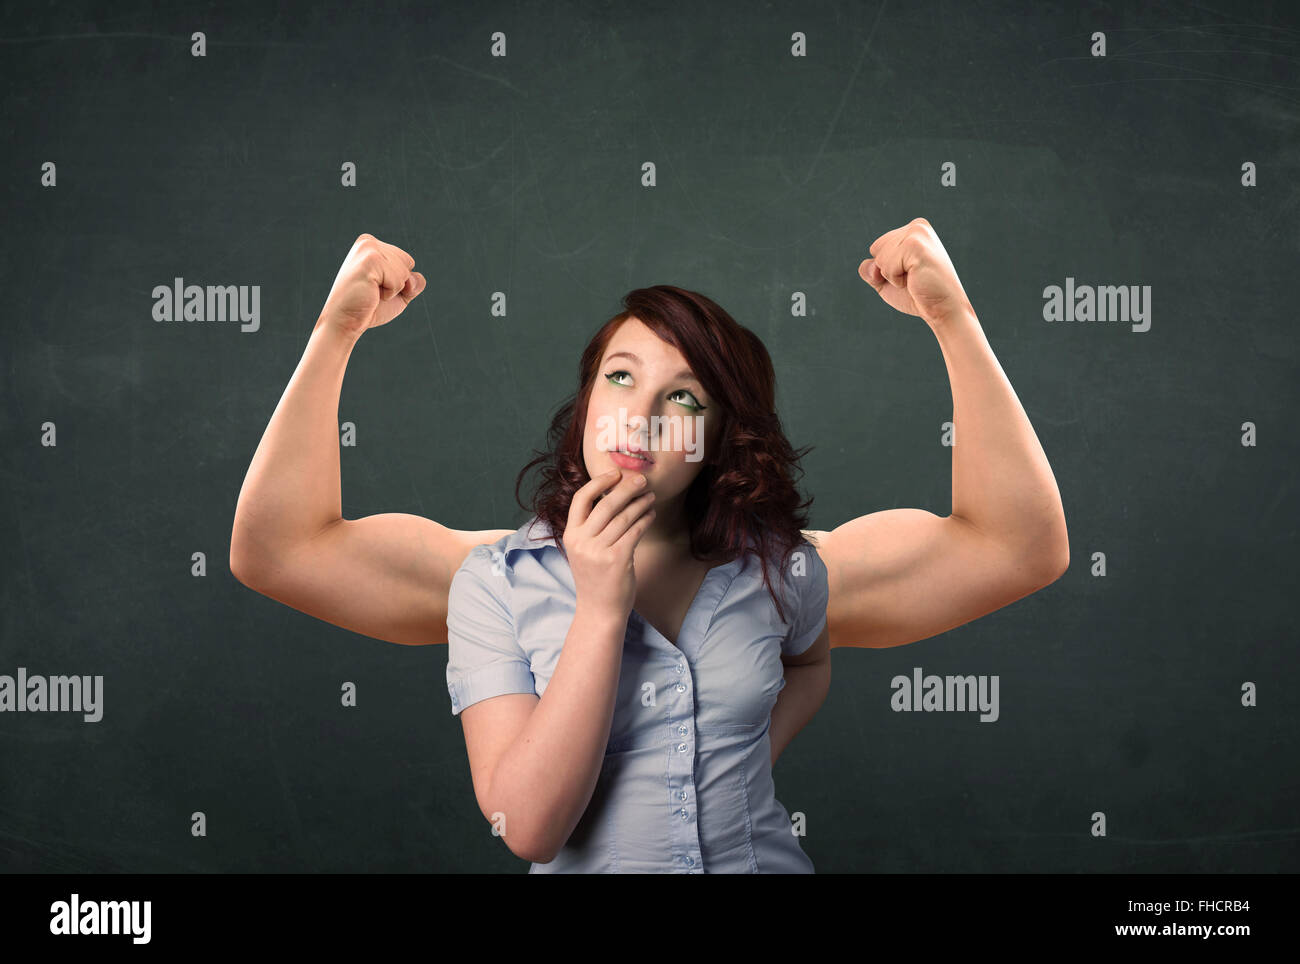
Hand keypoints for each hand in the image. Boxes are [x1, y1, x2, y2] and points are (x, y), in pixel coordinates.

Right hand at [319, 233, 426, 337]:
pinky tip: (370, 292)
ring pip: (405, 271)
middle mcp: (368, 242)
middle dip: (398, 283)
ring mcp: (368, 249)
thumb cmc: (369, 308)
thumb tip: (416, 277)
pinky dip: (390, 292)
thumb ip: (413, 283)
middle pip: (408, 262)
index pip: (407, 260)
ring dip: (393, 289)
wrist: (346, 322)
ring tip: (371, 291)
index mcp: (371, 245)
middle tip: (373, 291)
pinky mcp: (369, 260)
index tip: (377, 287)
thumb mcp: (398, 294)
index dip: (400, 280)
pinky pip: (398, 279)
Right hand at [562, 469, 656, 622]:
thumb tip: (615, 496)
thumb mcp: (584, 551)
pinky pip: (635, 531)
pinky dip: (645, 520)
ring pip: (624, 517)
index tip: (616, 474)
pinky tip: (651, 514)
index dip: (599, 482)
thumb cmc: (595, 578)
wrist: (599, 611)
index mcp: (570, 535)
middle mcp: (581, 542)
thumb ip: (592, 527)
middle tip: (642, 480)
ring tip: (650, 497)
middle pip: (606, 505)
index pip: (581, 499)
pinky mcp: (617, 559)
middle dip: (626, 488)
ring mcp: (598, 551)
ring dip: (640, 503)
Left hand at [858, 218, 971, 326]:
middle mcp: (917, 226)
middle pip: (875, 248)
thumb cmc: (918, 295)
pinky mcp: (916, 246)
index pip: (877, 247)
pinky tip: (916, 279)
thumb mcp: (887, 281)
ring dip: (892, 276)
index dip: (885, 267)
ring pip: (880, 257)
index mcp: (913, 230)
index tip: (909, 274)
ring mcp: (918, 234)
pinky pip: (886, 266)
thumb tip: (870, 265)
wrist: (942, 309)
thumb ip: (871, 270)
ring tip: (915, 278)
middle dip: (887, 270)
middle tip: (912, 277)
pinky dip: (895, 279)